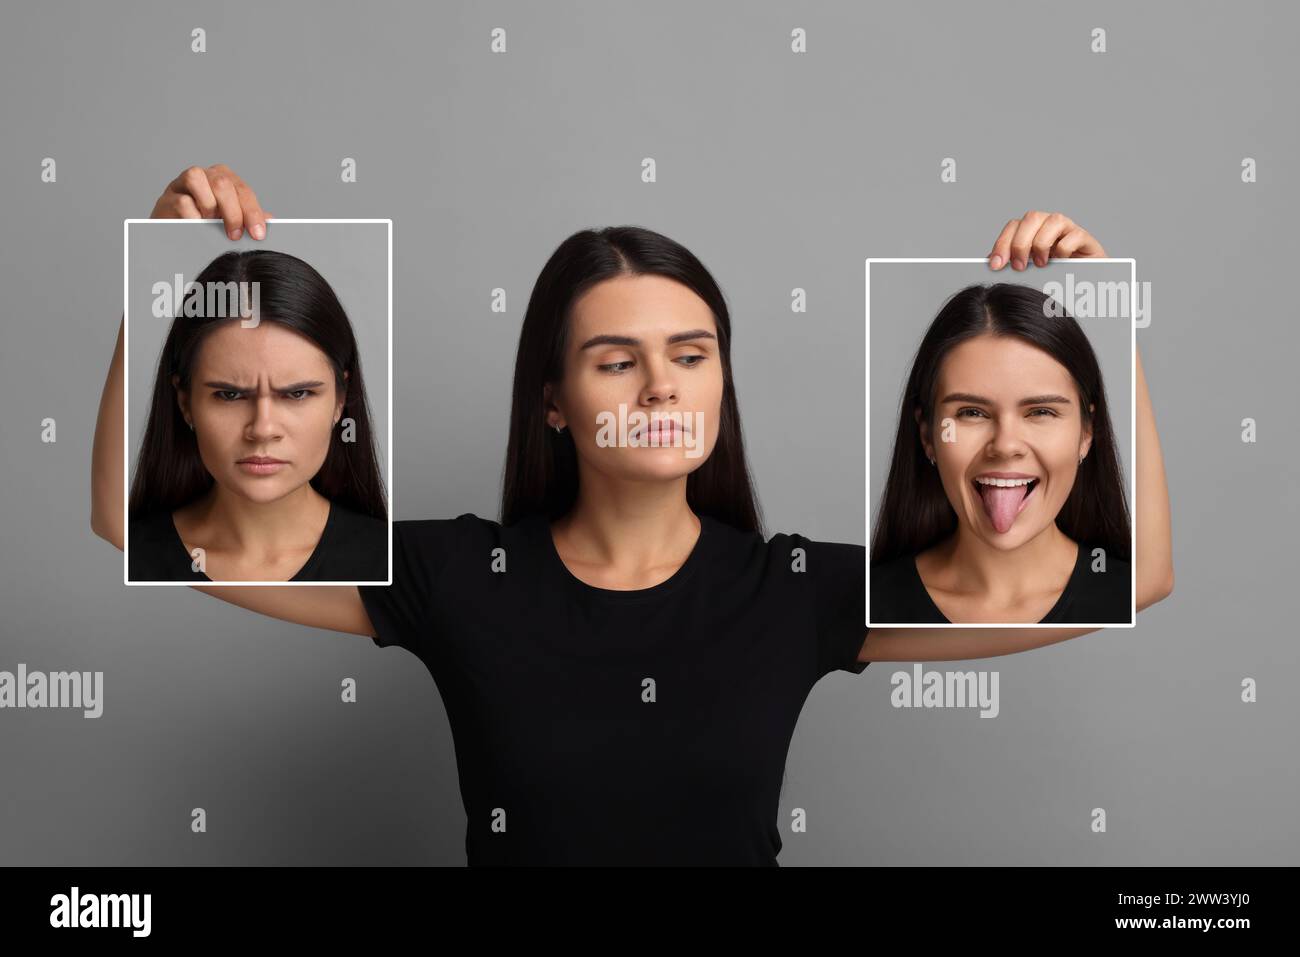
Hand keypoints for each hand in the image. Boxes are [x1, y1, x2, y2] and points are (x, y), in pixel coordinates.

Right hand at [149, 164, 270, 240]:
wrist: (175, 236)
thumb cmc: (207, 226)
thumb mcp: (230, 222)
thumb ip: (248, 218)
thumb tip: (270, 218)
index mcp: (223, 178)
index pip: (242, 190)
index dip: (252, 212)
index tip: (257, 234)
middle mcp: (203, 176)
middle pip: (221, 182)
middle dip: (232, 212)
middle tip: (235, 235)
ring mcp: (181, 184)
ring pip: (196, 179)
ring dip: (208, 205)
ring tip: (209, 224)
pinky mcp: (166, 198)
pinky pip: (181, 201)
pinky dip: (192, 216)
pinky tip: (196, 227)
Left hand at [988, 211, 1105, 269]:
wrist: (1084, 285)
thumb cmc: (1053, 276)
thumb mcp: (1028, 270)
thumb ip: (1011, 262)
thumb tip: (990, 261)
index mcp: (1032, 230)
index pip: (1013, 226)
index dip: (1002, 243)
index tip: (996, 265)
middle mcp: (1049, 225)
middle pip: (1032, 218)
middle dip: (1021, 243)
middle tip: (1019, 267)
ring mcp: (1069, 229)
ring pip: (1054, 220)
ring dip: (1042, 243)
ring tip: (1041, 264)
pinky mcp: (1086, 239)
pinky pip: (1074, 235)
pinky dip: (1064, 248)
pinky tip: (1061, 261)